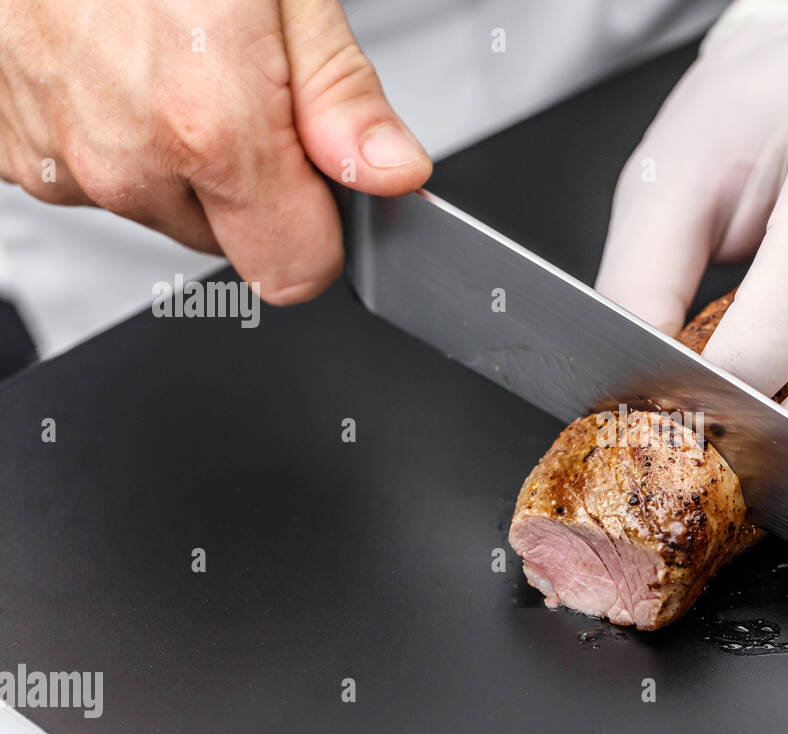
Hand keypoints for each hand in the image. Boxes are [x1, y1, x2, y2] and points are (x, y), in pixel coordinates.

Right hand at [0, 0, 430, 302]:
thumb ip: (340, 95)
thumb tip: (392, 173)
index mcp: (208, 129)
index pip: (296, 270)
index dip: (323, 230)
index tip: (323, 181)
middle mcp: (126, 159)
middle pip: (230, 239)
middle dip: (251, 183)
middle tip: (234, 78)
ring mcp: (58, 157)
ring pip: (157, 204)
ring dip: (173, 153)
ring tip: (163, 51)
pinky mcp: (7, 147)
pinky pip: (87, 174)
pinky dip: (109, 130)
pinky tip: (108, 58)